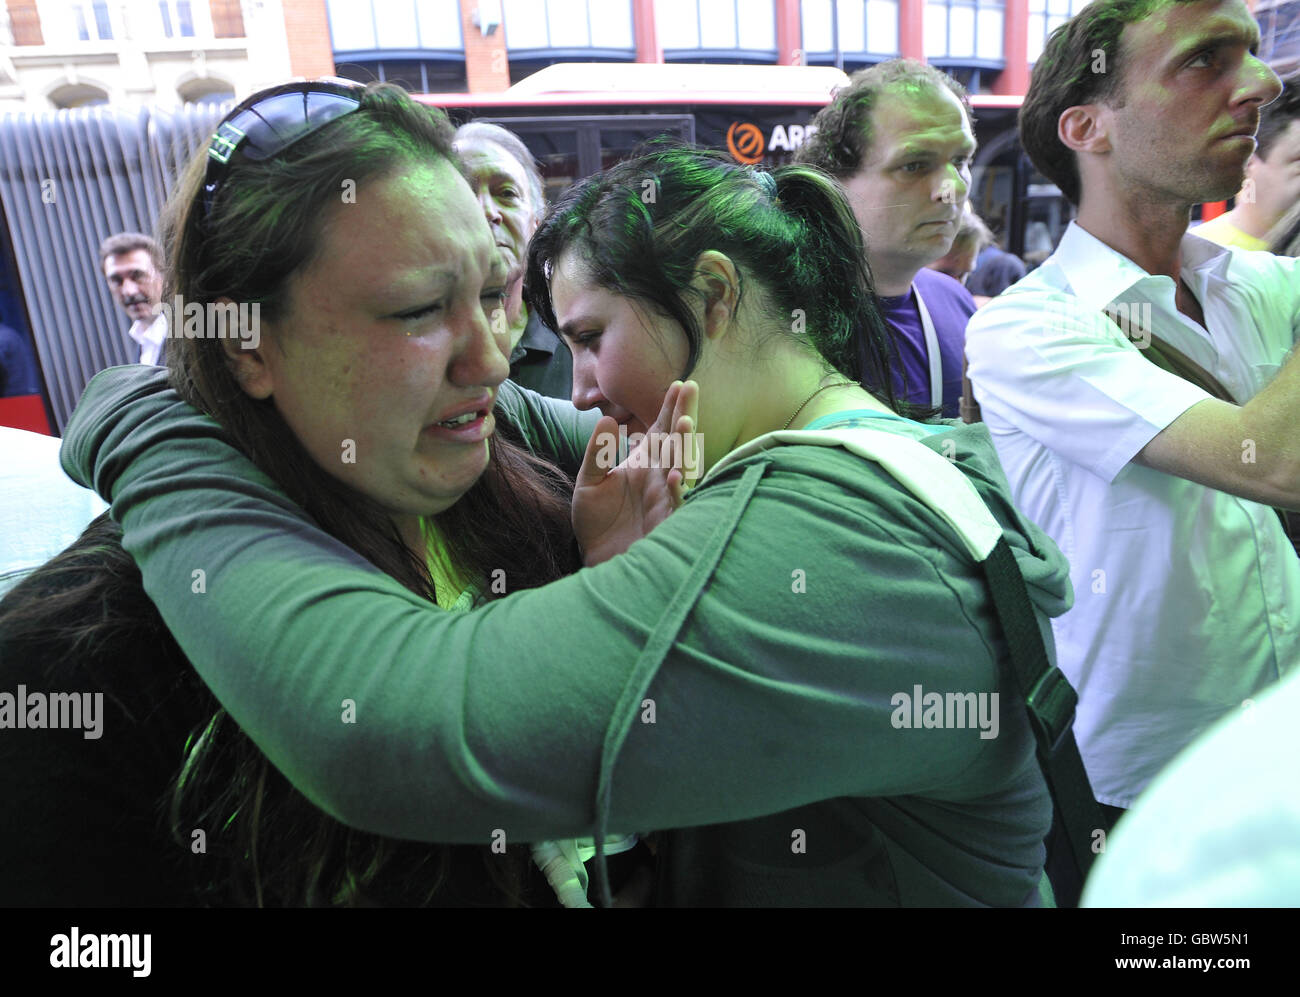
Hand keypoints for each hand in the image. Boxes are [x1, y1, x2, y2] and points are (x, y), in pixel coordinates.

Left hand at [572, 380, 699, 565]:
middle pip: (677, 441)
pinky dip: (677, 492)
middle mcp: (660, 476)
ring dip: (684, 447)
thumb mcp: (589, 481)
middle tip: (691, 389)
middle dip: (684, 414)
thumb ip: (597, 453)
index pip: (662, 428)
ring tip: (685, 424)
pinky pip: (675, 505)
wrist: (594, 556)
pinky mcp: (663, 522)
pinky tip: (674, 476)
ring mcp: (664, 498)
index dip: (671, 407)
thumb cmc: (595, 519)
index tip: (679, 384)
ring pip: (681, 468)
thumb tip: (607, 421)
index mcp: (645, 462)